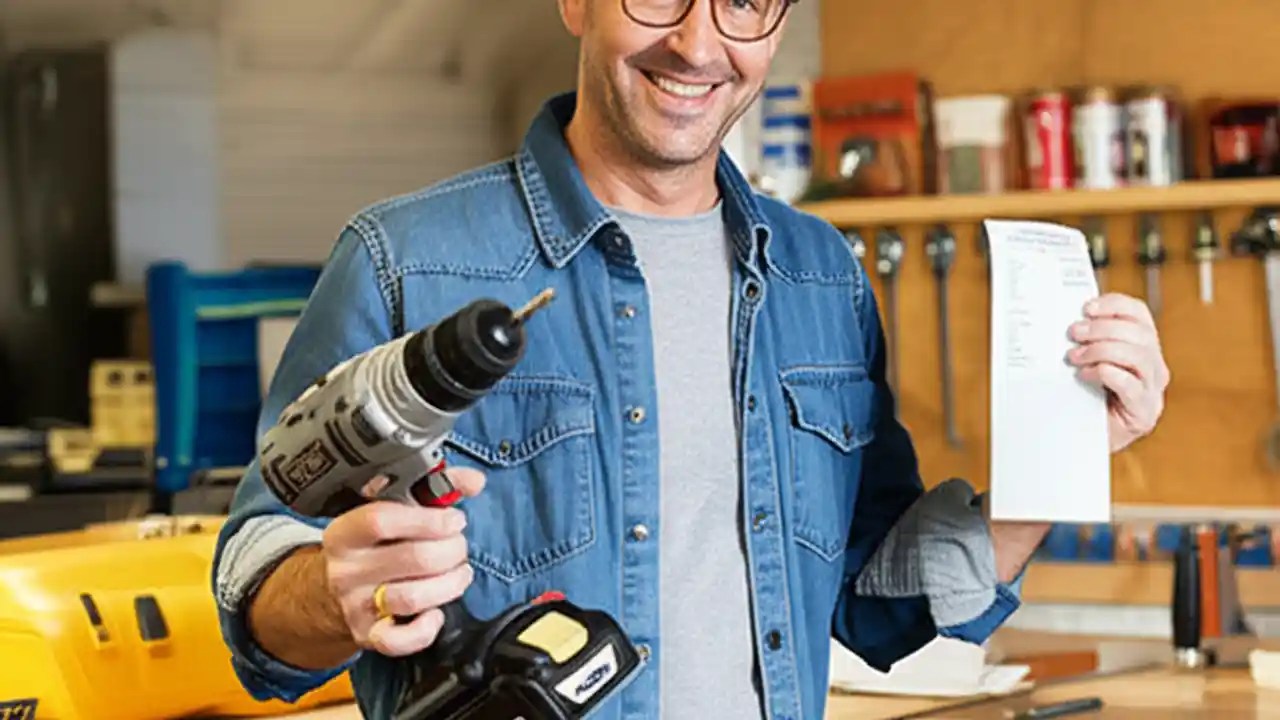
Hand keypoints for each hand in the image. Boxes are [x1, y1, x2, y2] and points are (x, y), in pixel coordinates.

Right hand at [319, 468, 484, 656]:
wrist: (331, 591)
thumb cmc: (375, 544)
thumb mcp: (394, 511)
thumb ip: (435, 490)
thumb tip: (474, 481)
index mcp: (346, 532)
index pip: (382, 519)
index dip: (429, 519)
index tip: (454, 519)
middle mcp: (346, 569)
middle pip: (412, 559)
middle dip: (451, 550)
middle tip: (459, 546)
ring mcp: (355, 605)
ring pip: (412, 597)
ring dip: (450, 584)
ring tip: (460, 573)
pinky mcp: (367, 635)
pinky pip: (399, 641)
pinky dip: (426, 629)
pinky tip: (436, 612)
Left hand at [1067, 293, 1170, 452]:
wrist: (1086, 441)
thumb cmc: (1086, 399)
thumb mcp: (1088, 363)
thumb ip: (1088, 342)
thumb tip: (1069, 320)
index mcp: (1143, 348)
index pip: (1139, 314)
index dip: (1115, 305)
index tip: (1087, 307)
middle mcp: (1154, 367)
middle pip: (1139, 334)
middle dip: (1102, 328)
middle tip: (1074, 332)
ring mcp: (1152, 391)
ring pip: (1139, 356)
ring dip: (1102, 350)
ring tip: (1075, 357)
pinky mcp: (1143, 412)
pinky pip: (1132, 385)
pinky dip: (1107, 373)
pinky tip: (1086, 375)